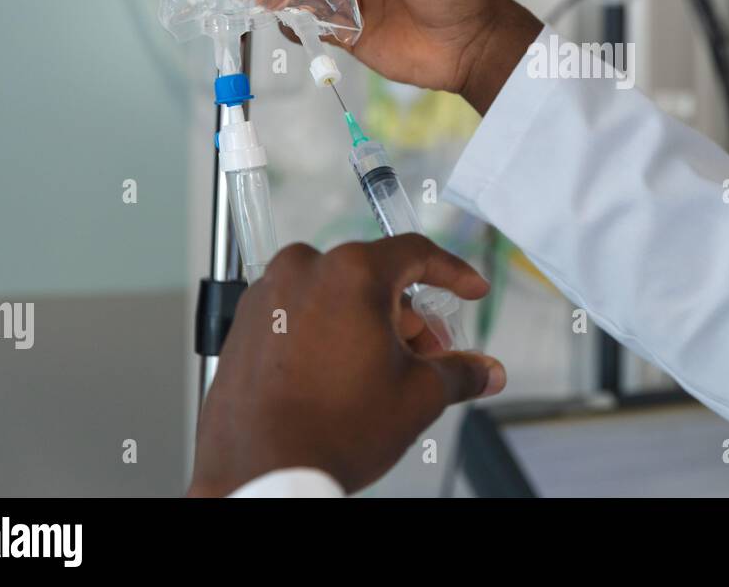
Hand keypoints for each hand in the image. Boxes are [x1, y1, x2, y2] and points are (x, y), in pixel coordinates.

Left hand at [187, 235, 505, 496]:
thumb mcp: (417, 397)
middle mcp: (303, 272)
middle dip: (409, 317)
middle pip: (375, 279)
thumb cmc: (329, 433)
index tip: (468, 289)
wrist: (263, 474)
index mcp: (351, 274)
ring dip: (367, 325)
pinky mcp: (245, 324)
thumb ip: (459, 372)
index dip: (453, 273)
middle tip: (428, 355)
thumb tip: (483, 372)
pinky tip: (343, 374)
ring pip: (336, 296)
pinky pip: (300, 313)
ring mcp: (267, 297)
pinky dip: (328, 333)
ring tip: (383, 372)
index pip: (416, 254)